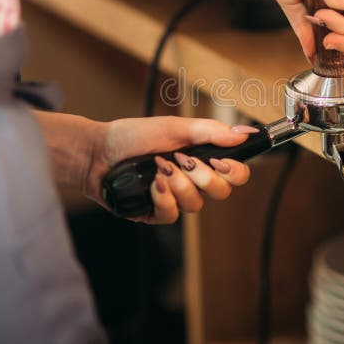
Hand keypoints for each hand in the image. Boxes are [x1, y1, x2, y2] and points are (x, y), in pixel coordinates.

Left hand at [86, 117, 252, 223]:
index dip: (235, 171)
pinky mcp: (157, 213)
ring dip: (179, 184)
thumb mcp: (175, 128)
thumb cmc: (134, 136)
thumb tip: (245, 133)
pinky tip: (152, 184)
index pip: (235, 173)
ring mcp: (176, 198)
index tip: (220, 161)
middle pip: (222, 192)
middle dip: (203, 176)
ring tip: (159, 168)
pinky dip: (163, 198)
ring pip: (197, 205)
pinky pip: (172, 215)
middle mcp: (193, 180)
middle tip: (182, 160)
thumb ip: (211, 131)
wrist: (99, 152)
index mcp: (203, 158)